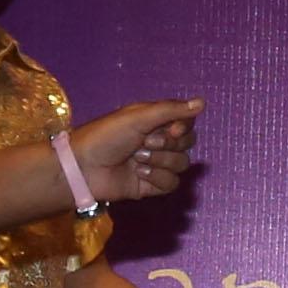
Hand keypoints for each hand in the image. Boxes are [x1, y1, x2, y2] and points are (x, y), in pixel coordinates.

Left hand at [69, 97, 202, 203]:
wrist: (84, 167)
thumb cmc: (106, 136)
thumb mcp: (139, 116)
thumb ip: (171, 109)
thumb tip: (203, 102)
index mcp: (154, 122)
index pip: (187, 123)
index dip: (184, 127)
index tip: (173, 129)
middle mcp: (158, 142)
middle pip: (188, 144)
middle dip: (168, 144)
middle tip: (145, 143)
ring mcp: (156, 165)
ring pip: (182, 164)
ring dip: (160, 161)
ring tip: (137, 159)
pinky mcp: (152, 185)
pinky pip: (172, 183)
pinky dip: (157, 177)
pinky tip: (138, 173)